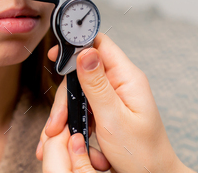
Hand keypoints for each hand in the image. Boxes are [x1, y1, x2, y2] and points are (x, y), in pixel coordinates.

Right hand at [38, 33, 193, 172]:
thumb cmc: (142, 153)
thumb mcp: (114, 119)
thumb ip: (97, 85)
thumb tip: (84, 52)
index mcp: (127, 78)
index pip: (100, 44)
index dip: (76, 44)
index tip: (55, 55)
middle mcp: (120, 83)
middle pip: (82, 72)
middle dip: (66, 97)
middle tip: (56, 123)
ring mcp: (113, 97)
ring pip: (79, 92)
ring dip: (67, 114)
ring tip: (61, 137)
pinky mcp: (108, 111)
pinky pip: (84, 108)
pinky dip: (74, 123)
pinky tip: (71, 139)